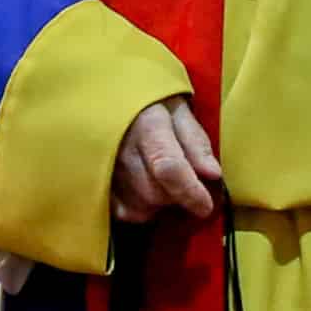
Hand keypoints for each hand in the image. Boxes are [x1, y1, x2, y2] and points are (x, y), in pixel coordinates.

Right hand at [112, 96, 222, 224]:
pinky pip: (122, 213)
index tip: (206, 206)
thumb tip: (213, 174)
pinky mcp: (97, 184)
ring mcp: (104, 169)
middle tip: (185, 182)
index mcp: (147, 126)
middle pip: (154, 193)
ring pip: (139, 207)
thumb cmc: (150, 104)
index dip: (190, 192)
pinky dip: (140, 209)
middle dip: (177, 196)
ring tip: (163, 182)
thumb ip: (196, 141)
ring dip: (159, 204)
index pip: (168, 167)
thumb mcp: (180, 111)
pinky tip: (145, 192)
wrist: (108, 97)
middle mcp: (121, 150)